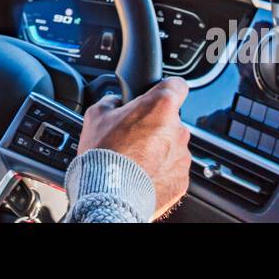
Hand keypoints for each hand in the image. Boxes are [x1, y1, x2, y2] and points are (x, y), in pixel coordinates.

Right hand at [79, 78, 190, 219]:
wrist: (110, 193)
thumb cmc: (104, 154)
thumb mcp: (96, 115)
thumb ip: (111, 102)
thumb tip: (115, 102)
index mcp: (160, 106)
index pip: (177, 85)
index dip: (166, 89)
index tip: (158, 95)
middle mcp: (177, 129)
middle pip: (171, 120)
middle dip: (155, 125)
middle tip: (133, 136)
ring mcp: (182, 156)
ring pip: (173, 146)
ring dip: (159, 149)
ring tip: (135, 160)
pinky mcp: (182, 179)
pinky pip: (173, 169)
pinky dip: (161, 171)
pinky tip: (142, 174)